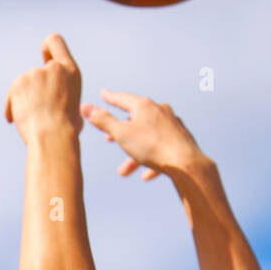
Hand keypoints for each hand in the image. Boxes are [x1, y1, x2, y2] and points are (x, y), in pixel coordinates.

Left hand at [4, 33, 83, 142]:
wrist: (52, 137)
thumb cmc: (66, 131)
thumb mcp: (75, 107)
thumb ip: (65, 95)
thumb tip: (61, 102)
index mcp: (70, 71)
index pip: (54, 41)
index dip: (46, 48)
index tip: (43, 58)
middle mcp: (51, 68)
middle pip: (37, 73)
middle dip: (35, 90)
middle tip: (40, 110)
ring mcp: (33, 75)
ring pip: (24, 86)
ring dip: (25, 101)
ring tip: (32, 120)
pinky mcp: (17, 85)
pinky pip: (11, 96)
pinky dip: (12, 108)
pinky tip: (16, 121)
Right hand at [81, 90, 205, 180]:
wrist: (186, 163)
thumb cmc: (153, 147)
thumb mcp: (122, 134)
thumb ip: (103, 121)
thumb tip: (84, 107)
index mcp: (144, 106)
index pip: (122, 99)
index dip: (110, 98)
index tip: (104, 94)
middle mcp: (160, 111)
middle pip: (136, 120)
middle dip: (121, 133)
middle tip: (109, 138)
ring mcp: (172, 124)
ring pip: (148, 138)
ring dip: (134, 154)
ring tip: (125, 171)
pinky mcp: (181, 140)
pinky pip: (162, 149)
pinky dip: (152, 161)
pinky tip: (147, 176)